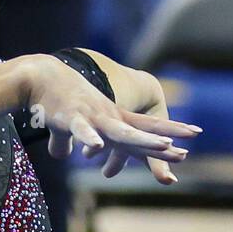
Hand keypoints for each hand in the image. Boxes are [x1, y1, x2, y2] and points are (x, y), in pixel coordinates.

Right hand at [21, 55, 199, 183]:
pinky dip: (89, 139)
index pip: (146, 125)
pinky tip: (97, 148)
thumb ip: (65, 143)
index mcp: (111, 119)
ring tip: (163, 145)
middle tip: (186, 153)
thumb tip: (59, 155)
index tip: (194, 133)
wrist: (39, 76)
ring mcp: (91, 117)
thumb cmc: (53, 101)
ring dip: (142, 140)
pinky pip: (82, 130)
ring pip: (120, 132)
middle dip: (164, 142)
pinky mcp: (70, 118)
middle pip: (141, 132)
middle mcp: (107, 117)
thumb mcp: (63, 126)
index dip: (169, 130)